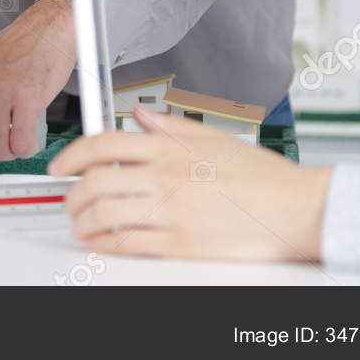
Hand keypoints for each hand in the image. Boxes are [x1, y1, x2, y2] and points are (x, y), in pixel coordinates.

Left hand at [48, 104, 332, 262]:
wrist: (297, 209)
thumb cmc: (264, 178)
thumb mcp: (215, 137)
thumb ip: (171, 125)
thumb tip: (141, 115)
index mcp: (172, 147)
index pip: (104, 143)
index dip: (72, 154)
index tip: (61, 166)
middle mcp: (166, 176)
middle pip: (96, 181)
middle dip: (71, 193)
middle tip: (67, 199)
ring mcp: (171, 210)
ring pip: (105, 213)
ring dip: (82, 220)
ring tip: (80, 223)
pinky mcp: (180, 243)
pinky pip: (127, 242)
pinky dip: (104, 243)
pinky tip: (101, 242)